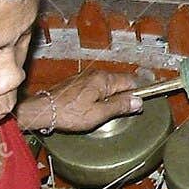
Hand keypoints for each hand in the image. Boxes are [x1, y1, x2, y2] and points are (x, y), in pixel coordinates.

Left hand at [26, 69, 142, 133]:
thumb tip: (138, 101)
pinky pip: (98, 87)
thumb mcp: (98, 114)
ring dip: (114, 96)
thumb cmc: (67, 113)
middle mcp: (96, 74)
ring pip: (109, 85)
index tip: (145, 101)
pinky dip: (103, 96)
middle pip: (120, 82)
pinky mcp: (79, 83)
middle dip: (126, 96)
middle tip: (127, 112)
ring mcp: (87, 77)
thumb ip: (120, 106)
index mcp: (104, 80)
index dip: (140, 92)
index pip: (131, 81)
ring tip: (111, 112)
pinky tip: (98, 107)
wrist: (43, 111)